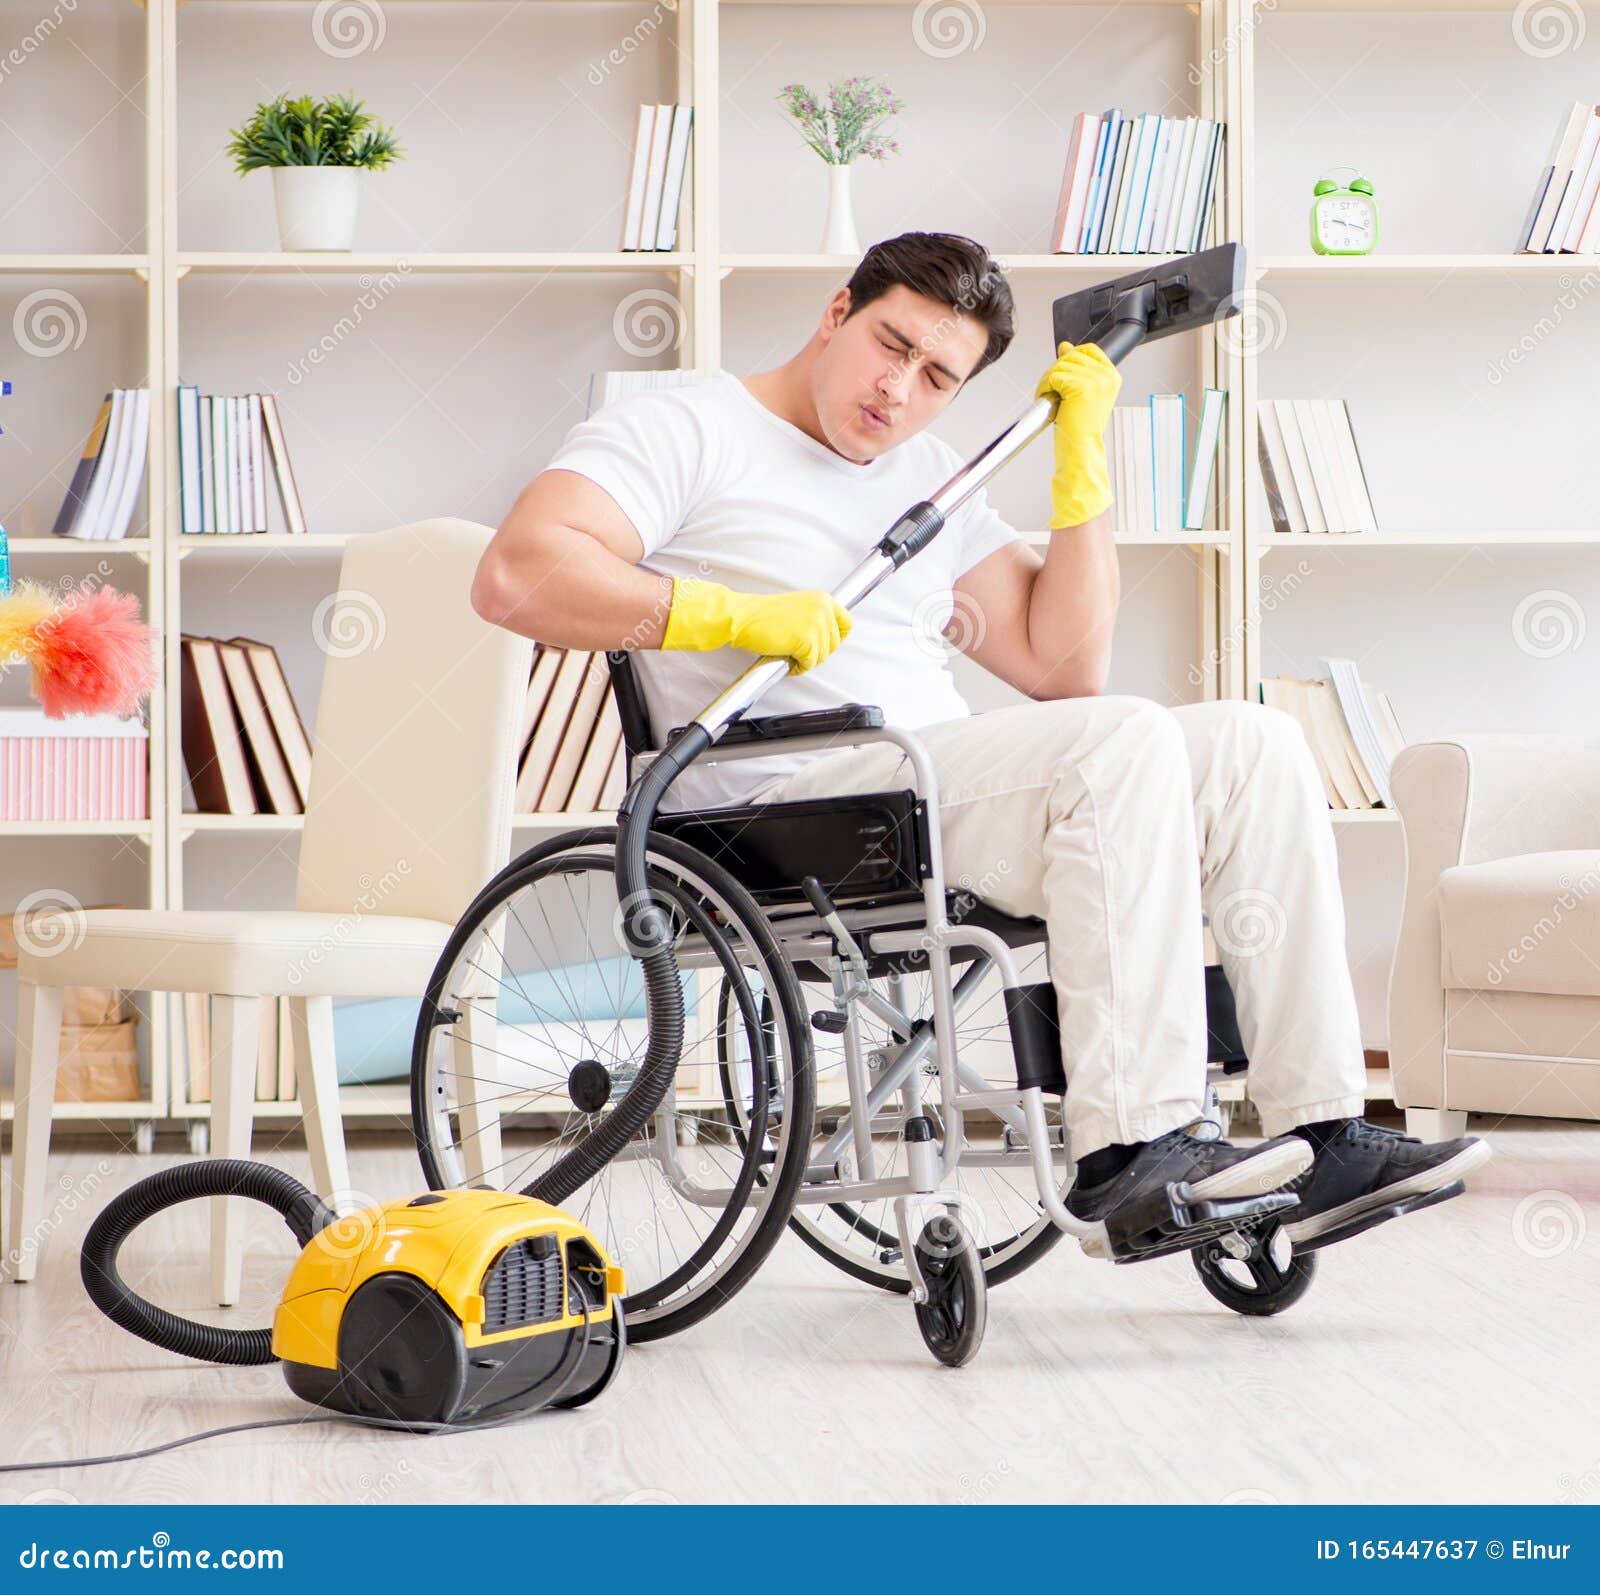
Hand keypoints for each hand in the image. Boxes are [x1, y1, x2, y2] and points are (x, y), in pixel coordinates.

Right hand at [661, 578, 852, 674]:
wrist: (742, 616)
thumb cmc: (762, 614)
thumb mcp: (797, 607)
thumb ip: (815, 617)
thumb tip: (827, 638)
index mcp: (822, 599)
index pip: (847, 623)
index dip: (838, 638)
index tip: (826, 645)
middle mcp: (823, 609)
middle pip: (835, 645)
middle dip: (817, 653)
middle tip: (799, 652)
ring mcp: (816, 624)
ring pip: (822, 656)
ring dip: (806, 661)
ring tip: (789, 654)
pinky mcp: (806, 641)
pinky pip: (809, 664)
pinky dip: (798, 668)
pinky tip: (786, 660)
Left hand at [1034, 340, 1121, 528]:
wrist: (1080, 449)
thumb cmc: (1080, 428)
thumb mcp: (1081, 393)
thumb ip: (1076, 368)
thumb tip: (1065, 347)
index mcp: (1111, 376)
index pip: (1088, 349)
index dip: (1071, 357)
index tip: (1062, 372)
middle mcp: (1106, 376)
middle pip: (1070, 355)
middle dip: (1055, 372)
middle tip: (1053, 393)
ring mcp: (1095, 380)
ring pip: (1058, 366)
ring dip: (1047, 382)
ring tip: (1052, 400)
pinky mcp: (1080, 386)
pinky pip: (1052, 377)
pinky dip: (1044, 389)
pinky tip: (1049, 403)